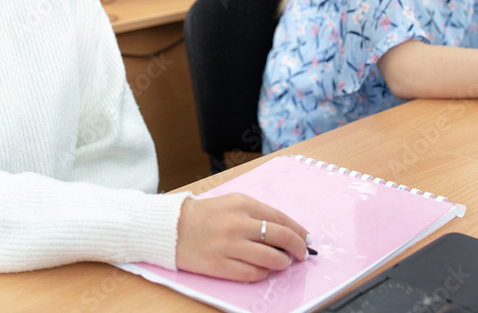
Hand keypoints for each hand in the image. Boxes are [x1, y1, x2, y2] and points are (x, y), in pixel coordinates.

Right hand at [175, 193, 309, 281]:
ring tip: (282, 263)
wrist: (171, 227)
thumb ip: (257, 214)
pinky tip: (263, 270)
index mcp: (242, 203)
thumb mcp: (231, 203)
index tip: (306, 239)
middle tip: (301, 254)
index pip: (281, 218)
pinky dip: (263, 273)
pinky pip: (253, 274)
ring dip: (282, 263)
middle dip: (298, 248)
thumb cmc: (204, 216)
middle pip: (281, 237)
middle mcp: (237, 223)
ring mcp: (229, 245)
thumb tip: (287, 231)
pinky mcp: (220, 265)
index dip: (298, 231)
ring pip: (271, 258)